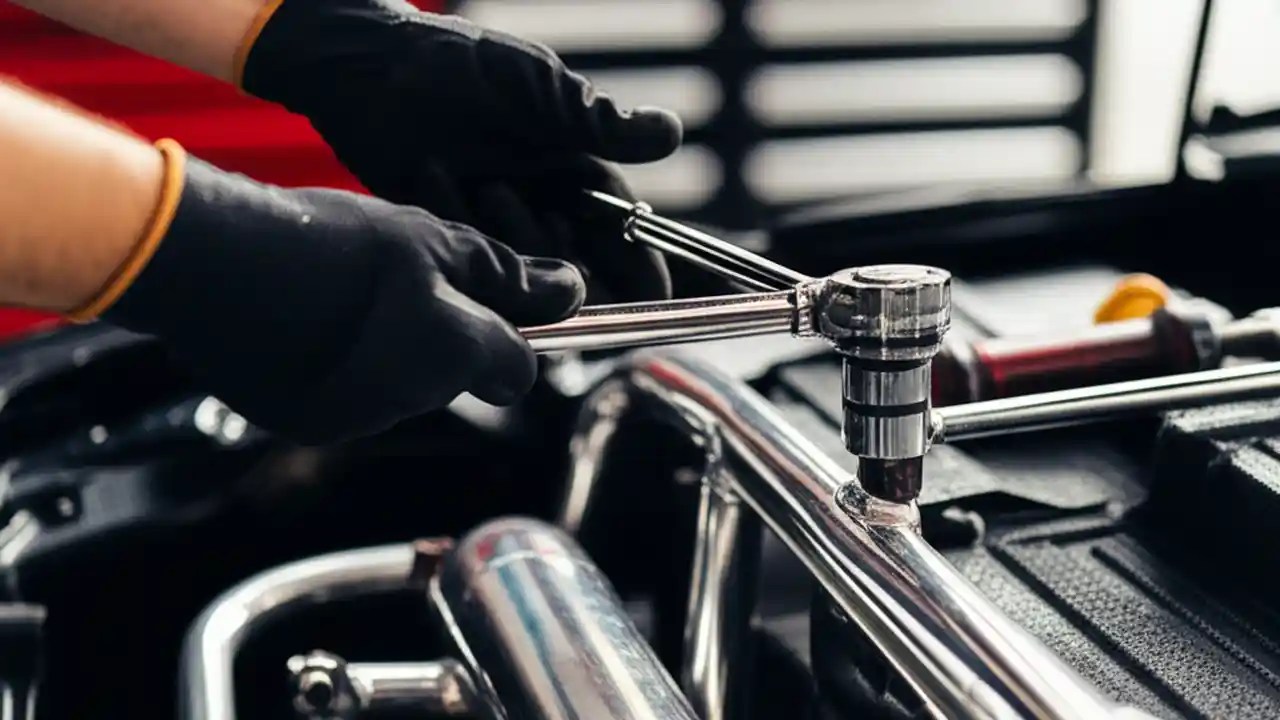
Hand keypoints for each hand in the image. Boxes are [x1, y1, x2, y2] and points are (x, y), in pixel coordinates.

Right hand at [104, 150, 584, 444]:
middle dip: (442, 339)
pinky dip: (340, 372)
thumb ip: (504, 274)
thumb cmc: (324, 241)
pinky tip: (306, 328)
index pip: (520, 371)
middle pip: (456, 377)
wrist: (209, 265)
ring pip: (401, 389)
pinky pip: (348, 401)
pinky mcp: (306, 426)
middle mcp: (411, 399)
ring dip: (389, 354)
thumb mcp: (428, 239)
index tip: (497, 314)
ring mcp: (356, 420)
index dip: (514, 342)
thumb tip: (571, 290)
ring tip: (338, 300)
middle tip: (395, 287)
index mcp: (452, 352)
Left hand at [239, 0, 683, 302]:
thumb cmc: (462, 66)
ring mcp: (494, 223)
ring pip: (526, 269)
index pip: (621, 232)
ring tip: (490, 182)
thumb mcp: (539, 91)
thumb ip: (600, 124)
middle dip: (573, 265)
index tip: (654, 293)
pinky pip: (471, 259)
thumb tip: (672, 133)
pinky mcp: (449, 236)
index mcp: (575, 171)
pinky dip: (461, 221)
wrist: (373, 66)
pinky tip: (436, 172)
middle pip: (578, 264)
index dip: (640, 266)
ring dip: (516, 236)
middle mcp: (540, 203)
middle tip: (555, 244)